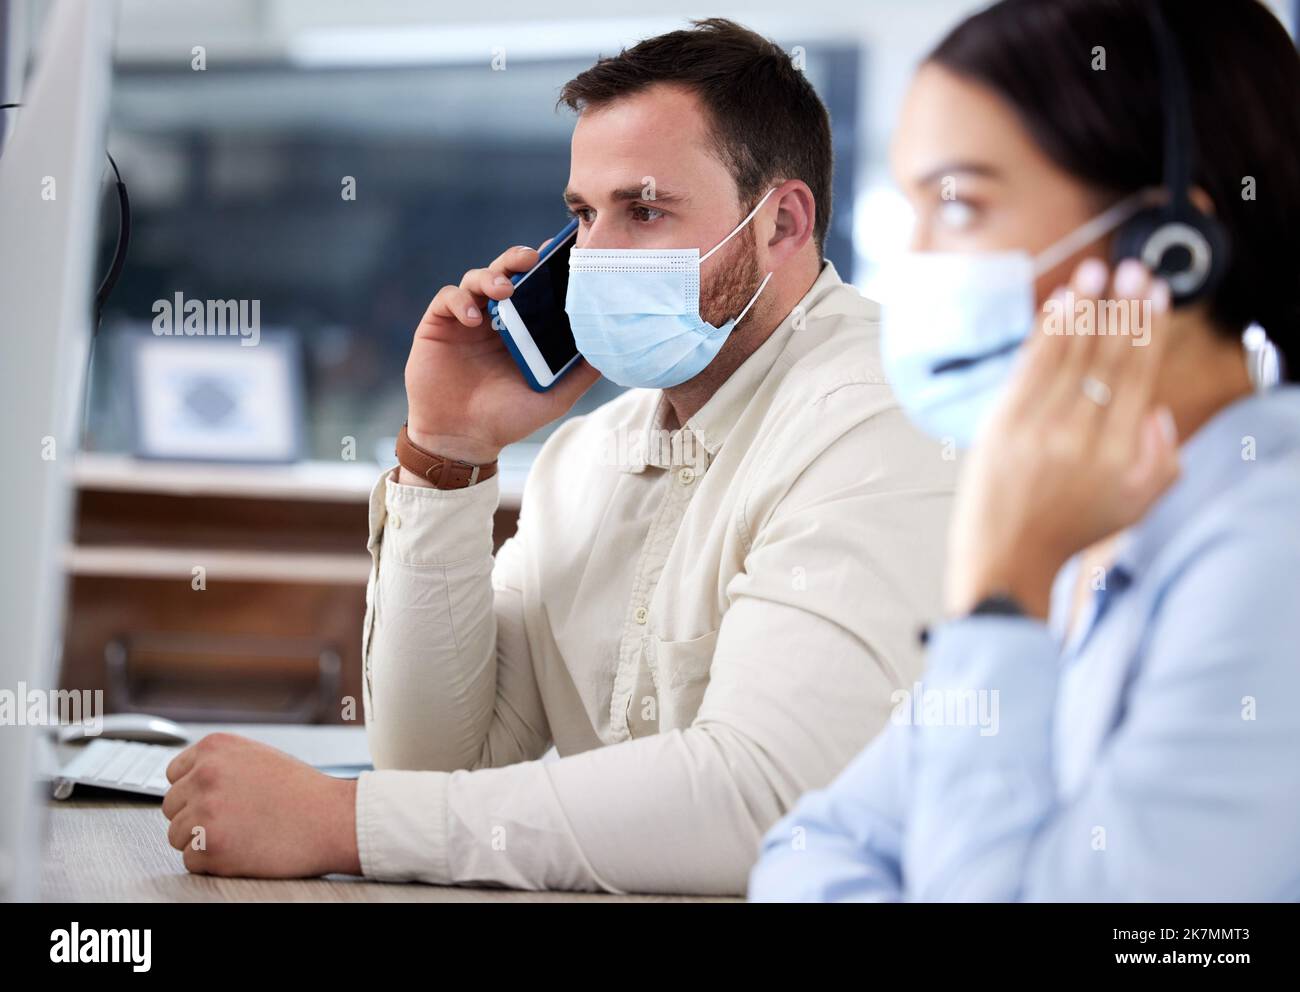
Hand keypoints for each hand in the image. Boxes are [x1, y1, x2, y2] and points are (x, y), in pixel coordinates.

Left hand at [162, 733, 360, 877]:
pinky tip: (242, 850)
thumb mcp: (258, 757)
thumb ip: (220, 763)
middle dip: (195, 817)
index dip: (194, 791)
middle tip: (233, 821)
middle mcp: (204, 774)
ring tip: (241, 835)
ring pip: (177, 836)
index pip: (174, 774)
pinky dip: (212, 863)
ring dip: (203, 841)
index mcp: (215, 747)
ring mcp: (205, 810)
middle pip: (171, 806)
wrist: (332, 819)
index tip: (216, 801)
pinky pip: (191, 861)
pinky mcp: (210, 846)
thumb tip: (188, 782)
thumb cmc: (302, 792)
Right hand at [404, 243, 600, 466]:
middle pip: (506, 271)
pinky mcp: (438, 325)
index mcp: (523, 328)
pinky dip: (461, 300)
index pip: (535, 286)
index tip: (561, 250)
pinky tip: (474, 318)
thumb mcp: (554, 397)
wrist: (463, 439)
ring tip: (505, 290)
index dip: (546, 266)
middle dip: (518, 258)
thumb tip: (612, 349)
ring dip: (491, 276)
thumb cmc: (508, 419)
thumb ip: (581, 373)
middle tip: (532, 259)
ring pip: (476, 277)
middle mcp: (495, 318)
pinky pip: (447, 297)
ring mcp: (466, 319)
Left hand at [945, 258, 1180, 618]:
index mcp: (1120, 454)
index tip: (1154, 293)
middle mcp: (1082, 438)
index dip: (1147, 329)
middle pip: (1107, 357)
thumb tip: (1155, 408)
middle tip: (1131, 267)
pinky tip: (1061, 305)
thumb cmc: (1072, 529)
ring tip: (1095, 270)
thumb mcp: (1138, 505)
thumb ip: (1163, 457)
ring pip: (1068, 355)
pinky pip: (1030, 366)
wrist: (1008, 558)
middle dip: (1121, 306)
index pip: (1137, 376)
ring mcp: (1039, 430)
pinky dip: (1047, 332)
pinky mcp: (1003, 424)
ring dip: (1085, 307)